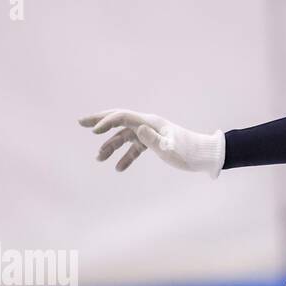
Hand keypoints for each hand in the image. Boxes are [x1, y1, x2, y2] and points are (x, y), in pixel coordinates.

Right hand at [78, 109, 224, 177]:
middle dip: (99, 122)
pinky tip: (117, 168)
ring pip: (124, 137)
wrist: (205, 156)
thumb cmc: (190, 152)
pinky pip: (135, 149)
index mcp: (150, 122)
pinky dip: (126, 157)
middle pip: (118, 120)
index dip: (106, 122)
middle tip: (81, 123)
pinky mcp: (153, 144)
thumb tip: (137, 128)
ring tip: (98, 158)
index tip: (93, 132)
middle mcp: (147, 125)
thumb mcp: (171, 148)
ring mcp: (149, 134)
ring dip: (110, 146)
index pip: (123, 117)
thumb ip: (153, 139)